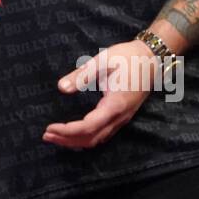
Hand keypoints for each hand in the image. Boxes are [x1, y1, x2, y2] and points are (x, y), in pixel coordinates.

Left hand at [42, 39, 160, 148]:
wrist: (151, 58)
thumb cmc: (127, 57)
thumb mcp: (103, 61)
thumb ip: (82, 75)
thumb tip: (61, 88)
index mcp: (115, 104)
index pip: (88, 127)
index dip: (68, 131)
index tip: (49, 127)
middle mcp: (120, 117)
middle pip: (92, 139)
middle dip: (67, 140)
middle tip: (46, 135)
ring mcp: (123, 119)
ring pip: (98, 139)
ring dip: (76, 141)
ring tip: (56, 136)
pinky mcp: (123, 116)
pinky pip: (103, 134)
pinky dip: (86, 138)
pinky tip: (75, 133)